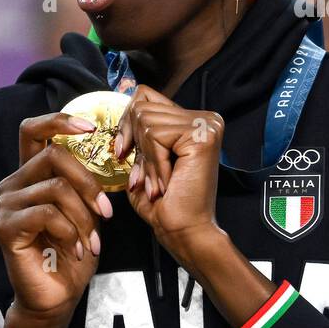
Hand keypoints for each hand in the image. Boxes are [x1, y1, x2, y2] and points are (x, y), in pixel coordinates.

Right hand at [0, 113, 112, 327]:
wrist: (56, 297)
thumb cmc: (72, 254)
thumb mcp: (85, 211)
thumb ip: (85, 183)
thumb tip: (107, 154)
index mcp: (29, 175)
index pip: (33, 131)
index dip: (59, 121)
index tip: (89, 128)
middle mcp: (12, 184)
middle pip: (53, 155)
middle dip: (88, 182)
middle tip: (106, 212)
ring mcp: (6, 205)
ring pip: (55, 187)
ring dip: (83, 216)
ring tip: (90, 241)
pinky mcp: (6, 227)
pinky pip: (46, 213)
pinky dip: (70, 231)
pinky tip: (75, 249)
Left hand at [115, 85, 224, 261]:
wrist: (183, 230)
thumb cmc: (163, 202)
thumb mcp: (144, 160)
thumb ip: (137, 132)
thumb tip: (125, 103)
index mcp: (192, 120)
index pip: (145, 97)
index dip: (126, 123)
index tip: (123, 152)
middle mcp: (205, 117)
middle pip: (141, 105)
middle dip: (132, 142)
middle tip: (141, 174)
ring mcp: (206, 124)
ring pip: (145, 120)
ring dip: (143, 157)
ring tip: (155, 182)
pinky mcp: (202, 135)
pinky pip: (154, 135)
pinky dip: (151, 162)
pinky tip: (164, 182)